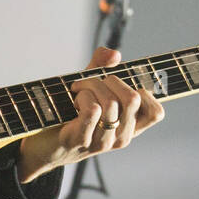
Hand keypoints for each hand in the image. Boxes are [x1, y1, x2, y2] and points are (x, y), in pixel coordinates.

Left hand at [16, 47, 163, 181]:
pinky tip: (72, 101)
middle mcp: (120, 137)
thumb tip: (115, 55)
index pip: (156, 113)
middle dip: (111, 79)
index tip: (120, 85)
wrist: (41, 144)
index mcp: (129, 127)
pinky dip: (81, 97)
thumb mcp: (89, 86)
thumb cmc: (69, 113)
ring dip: (89, 86)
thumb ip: (101, 65)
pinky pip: (92, 111)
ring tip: (76, 90)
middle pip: (133, 99)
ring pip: (110, 103)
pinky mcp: (81, 141)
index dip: (144, 91)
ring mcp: (102, 142)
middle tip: (92, 82)